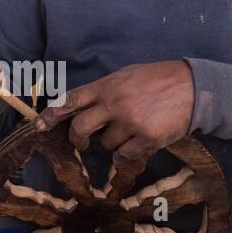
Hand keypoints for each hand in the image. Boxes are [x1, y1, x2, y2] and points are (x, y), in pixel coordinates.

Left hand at [36, 61, 193, 160]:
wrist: (193, 87)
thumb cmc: (157, 80)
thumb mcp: (126, 76)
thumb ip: (104, 91)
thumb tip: (82, 109)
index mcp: (107, 86)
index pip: (72, 100)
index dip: (52, 114)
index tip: (38, 125)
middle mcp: (115, 104)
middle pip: (80, 128)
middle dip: (77, 139)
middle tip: (81, 142)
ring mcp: (130, 122)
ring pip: (105, 144)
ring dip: (113, 141)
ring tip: (131, 129)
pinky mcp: (146, 139)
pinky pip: (124, 155)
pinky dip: (127, 153)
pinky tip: (139, 141)